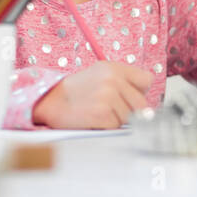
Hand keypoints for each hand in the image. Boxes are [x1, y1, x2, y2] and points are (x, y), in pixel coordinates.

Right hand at [33, 61, 153, 128]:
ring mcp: (107, 97)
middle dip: (130, 110)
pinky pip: (117, 127)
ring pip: (130, 117)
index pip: (146, 80)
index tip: (129, 97)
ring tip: (99, 113)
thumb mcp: (100, 74)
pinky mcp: (101, 114)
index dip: (139, 91)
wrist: (49, 101)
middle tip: (111, 109)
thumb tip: (147, 107)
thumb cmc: (75, 91)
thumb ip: (124, 83)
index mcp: (114, 68)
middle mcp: (112, 80)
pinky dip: (107, 127)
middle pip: (141, 103)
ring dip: (117, 120)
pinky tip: (94, 120)